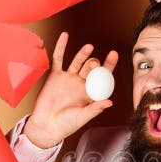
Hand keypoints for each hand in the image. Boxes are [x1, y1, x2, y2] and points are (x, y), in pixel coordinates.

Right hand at [23, 32, 118, 147]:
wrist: (46, 126)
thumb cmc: (66, 124)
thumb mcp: (82, 117)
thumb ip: (95, 108)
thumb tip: (110, 102)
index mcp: (91, 93)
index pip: (103, 77)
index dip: (109, 65)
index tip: (114, 54)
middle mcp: (81, 84)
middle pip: (91, 68)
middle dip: (94, 65)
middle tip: (93, 65)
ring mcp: (69, 78)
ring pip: (78, 62)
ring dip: (83, 54)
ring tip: (89, 47)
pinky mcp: (55, 76)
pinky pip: (58, 59)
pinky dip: (61, 47)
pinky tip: (65, 36)